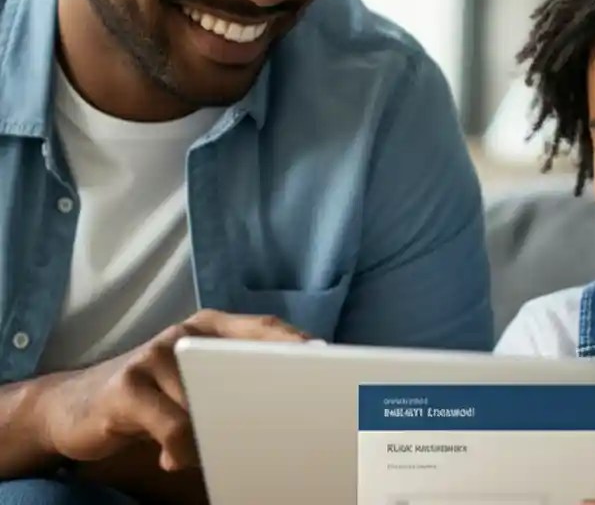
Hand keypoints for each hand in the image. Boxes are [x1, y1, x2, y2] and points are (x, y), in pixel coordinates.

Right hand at [36, 309, 308, 471]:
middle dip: (268, 392)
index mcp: (210, 328)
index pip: (265, 328)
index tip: (330, 363)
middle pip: (244, 362)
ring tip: (207, 449)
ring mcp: (154, 356)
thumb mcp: (196, 382)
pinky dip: (182, 450)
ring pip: (211, 404)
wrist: (74, 408)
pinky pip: (176, 427)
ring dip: (216, 436)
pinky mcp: (127, 387)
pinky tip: (173, 457)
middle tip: (291, 418)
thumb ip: (235, 381)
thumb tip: (292, 404)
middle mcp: (184, 334)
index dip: (298, 344)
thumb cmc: (154, 398)